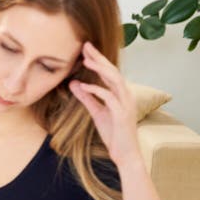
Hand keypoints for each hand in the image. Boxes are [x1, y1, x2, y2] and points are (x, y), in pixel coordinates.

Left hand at [69, 42, 140, 168]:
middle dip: (99, 57)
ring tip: (86, 60)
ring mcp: (125, 103)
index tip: (85, 49)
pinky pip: (109, 97)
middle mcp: (126, 95)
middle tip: (86, 46)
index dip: (98, 59)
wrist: (125, 153)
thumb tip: (74, 83)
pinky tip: (84, 86)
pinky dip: (97, 90)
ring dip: (100, 69)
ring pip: (115, 80)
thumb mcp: (96, 112)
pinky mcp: (122, 113)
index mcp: (121, 93)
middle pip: (113, 70)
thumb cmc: (113, 133)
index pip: (109, 71)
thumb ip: (87, 98)